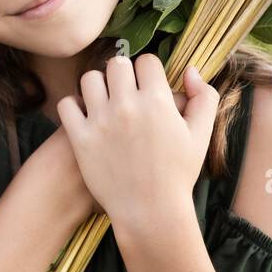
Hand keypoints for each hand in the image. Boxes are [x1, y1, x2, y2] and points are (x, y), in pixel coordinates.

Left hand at [55, 55, 218, 232]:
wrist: (151, 210)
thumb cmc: (178, 173)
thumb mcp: (201, 134)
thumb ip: (205, 97)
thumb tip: (190, 70)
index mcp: (157, 101)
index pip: (147, 61)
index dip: (148, 70)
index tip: (147, 84)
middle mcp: (127, 106)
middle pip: (117, 64)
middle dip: (123, 73)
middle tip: (124, 89)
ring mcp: (101, 121)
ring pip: (89, 79)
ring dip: (97, 86)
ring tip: (104, 99)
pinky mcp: (80, 138)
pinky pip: (67, 104)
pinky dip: (73, 106)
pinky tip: (85, 115)